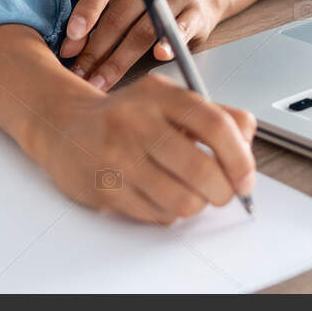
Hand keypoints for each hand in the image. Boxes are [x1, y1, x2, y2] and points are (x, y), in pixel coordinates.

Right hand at [30, 74, 256, 224]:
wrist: (64, 127)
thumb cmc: (125, 116)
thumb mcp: (168, 99)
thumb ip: (213, 114)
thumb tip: (248, 140)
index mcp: (158, 95)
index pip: (215, 125)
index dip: (240, 157)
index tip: (246, 177)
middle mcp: (136, 123)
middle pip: (202, 170)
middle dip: (223, 191)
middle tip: (223, 192)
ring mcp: (118, 158)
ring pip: (183, 201)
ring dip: (196, 204)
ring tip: (189, 192)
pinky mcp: (105, 190)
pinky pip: (158, 215)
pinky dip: (169, 212)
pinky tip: (159, 194)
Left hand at [59, 0, 226, 89]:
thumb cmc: (148, 2)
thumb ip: (100, 17)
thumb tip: (71, 50)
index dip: (87, 9)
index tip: (72, 38)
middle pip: (121, 12)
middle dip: (96, 48)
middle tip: (79, 73)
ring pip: (145, 28)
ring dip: (119, 60)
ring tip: (101, 81)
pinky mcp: (197, 12)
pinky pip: (180, 30)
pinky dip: (167, 44)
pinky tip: (158, 57)